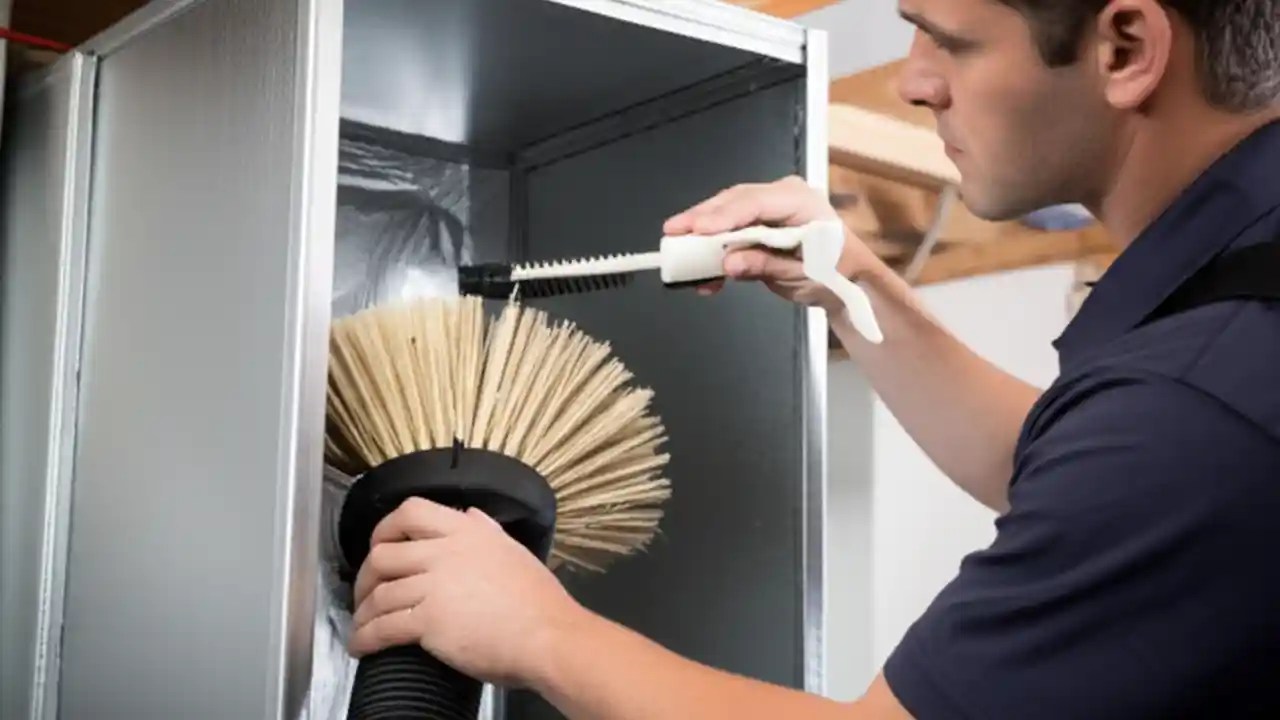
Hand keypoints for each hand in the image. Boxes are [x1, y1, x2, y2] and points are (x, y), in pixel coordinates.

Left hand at [346, 497, 584, 687]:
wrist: (548, 635)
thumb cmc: (538, 600)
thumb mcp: (513, 551)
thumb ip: (486, 530)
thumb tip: (470, 516)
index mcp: (465, 531)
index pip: (410, 511)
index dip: (384, 528)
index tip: (379, 545)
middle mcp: (444, 552)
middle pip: (382, 555)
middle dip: (364, 577)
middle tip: (365, 592)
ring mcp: (434, 585)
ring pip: (378, 594)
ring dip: (362, 613)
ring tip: (361, 626)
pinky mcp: (429, 621)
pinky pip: (383, 627)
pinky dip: (365, 638)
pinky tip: (362, 647)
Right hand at [662, 175, 883, 313]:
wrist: (846, 279)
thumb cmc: (834, 271)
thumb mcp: (802, 273)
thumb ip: (764, 265)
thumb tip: (727, 263)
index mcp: (798, 200)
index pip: (754, 202)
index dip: (723, 216)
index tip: (696, 229)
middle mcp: (780, 197)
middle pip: (734, 202)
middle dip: (702, 219)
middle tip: (672, 232)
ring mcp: (767, 209)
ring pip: (727, 214)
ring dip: (702, 236)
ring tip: (678, 251)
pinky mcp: (757, 225)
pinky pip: (730, 233)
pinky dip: (714, 254)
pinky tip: (704, 277)